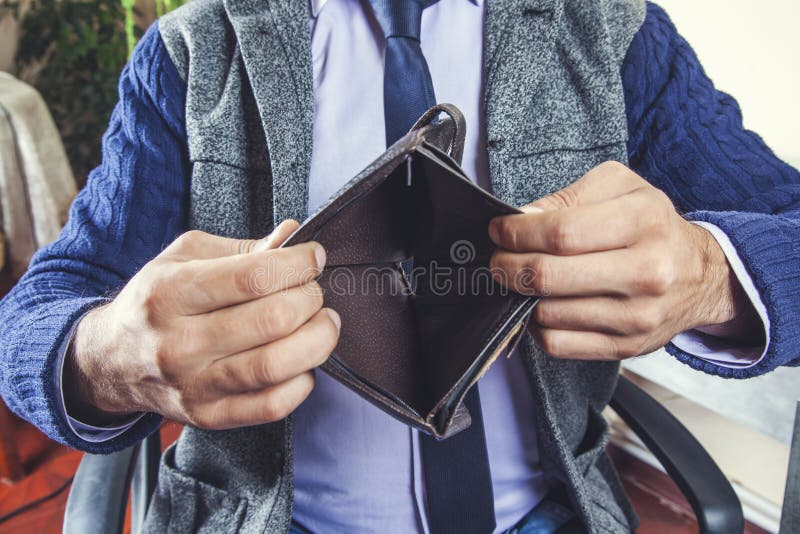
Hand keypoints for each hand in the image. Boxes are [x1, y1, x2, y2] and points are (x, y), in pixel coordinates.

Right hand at [64, 220, 340, 428]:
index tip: (314, 257)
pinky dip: (302, 383)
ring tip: (321, 323)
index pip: (253, 276)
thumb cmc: (157, 300)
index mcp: (171, 291)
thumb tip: (292, 235)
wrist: (112, 360)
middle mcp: (179, 342)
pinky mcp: (207, 416)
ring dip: (317, 340)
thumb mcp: (186, 257)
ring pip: (275, 365)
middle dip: (311, 299)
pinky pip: (271, 406)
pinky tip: (301, 363)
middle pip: (272, 320)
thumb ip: (243, 248)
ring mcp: (193, 384)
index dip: (298, 264)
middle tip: (315, 291)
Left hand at [488, 161, 760, 360]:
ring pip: (547, 313)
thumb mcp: (622, 188)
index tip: (499, 230)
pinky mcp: (625, 347)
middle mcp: (645, 272)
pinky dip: (537, 326)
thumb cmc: (653, 226)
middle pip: (548, 276)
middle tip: (498, 258)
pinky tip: (542, 305)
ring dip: (520, 295)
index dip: (517, 233)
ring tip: (520, 278)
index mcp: (644, 222)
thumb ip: (570, 197)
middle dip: (507, 266)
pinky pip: (558, 344)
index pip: (560, 233)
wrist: (701, 275)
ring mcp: (636, 316)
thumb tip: (523, 218)